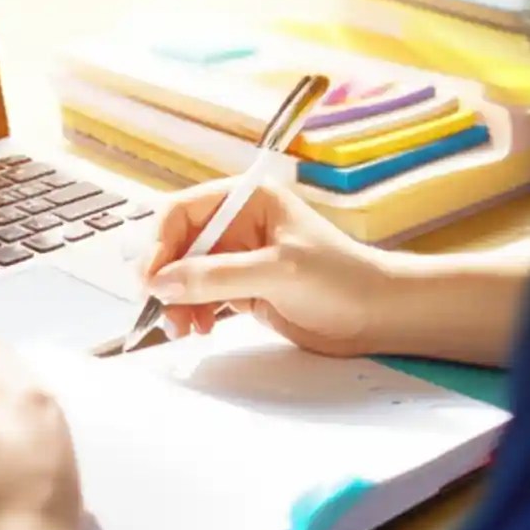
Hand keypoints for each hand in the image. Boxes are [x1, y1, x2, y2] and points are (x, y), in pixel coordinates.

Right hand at [141, 179, 387, 356]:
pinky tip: (200, 328)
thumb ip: (216, 275)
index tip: (149, 279)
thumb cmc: (342, 279)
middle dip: (165, 278)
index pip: (180, 213)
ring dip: (176, 301)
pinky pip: (199, 297)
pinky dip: (191, 313)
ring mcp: (236, 258)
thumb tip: (160, 283)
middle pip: (176, 246)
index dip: (158, 244)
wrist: (379, 316)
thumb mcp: (277, 271)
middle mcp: (235, 225)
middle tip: (161, 309)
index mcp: (245, 201)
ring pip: (183, 275)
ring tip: (183, 328)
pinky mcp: (240, 289)